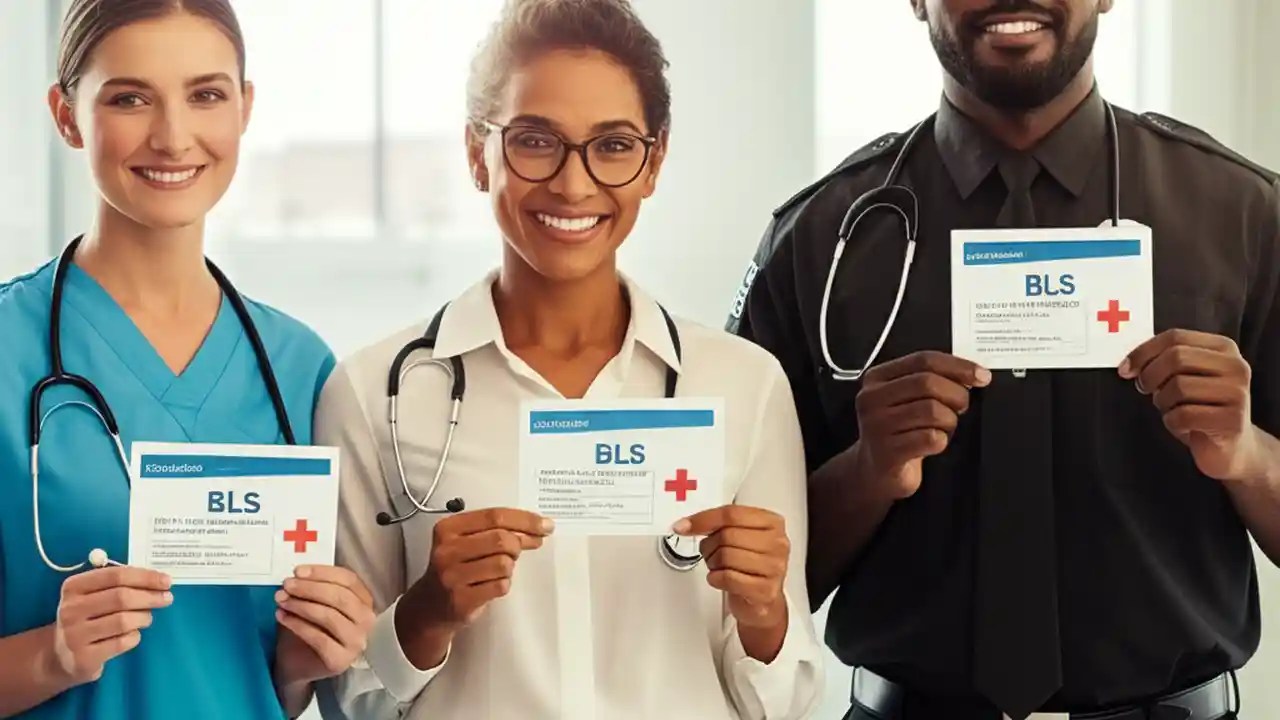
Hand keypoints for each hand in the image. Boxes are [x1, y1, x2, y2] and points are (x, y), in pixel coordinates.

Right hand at [51, 567, 172, 685]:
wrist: (62, 656)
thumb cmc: (87, 617)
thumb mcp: (93, 595)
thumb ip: (119, 583)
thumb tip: (158, 580)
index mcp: (73, 587)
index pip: (116, 575)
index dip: (145, 576)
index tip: (166, 581)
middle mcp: (70, 610)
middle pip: (122, 597)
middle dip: (150, 596)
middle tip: (167, 598)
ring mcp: (74, 635)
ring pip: (124, 621)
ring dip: (144, 617)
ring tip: (146, 618)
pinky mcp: (84, 658)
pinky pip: (122, 642)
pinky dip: (134, 636)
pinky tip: (132, 634)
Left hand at [274, 565, 375, 684]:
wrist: (298, 663)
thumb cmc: (308, 627)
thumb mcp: (314, 601)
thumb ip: (314, 586)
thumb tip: (300, 573)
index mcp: (364, 601)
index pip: (349, 580)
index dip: (323, 573)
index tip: (298, 571)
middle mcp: (367, 621)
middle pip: (341, 597)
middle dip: (310, 588)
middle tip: (287, 585)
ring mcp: (356, 642)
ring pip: (330, 616)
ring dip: (301, 605)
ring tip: (281, 600)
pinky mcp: (340, 660)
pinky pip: (318, 637)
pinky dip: (297, 624)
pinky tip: (282, 617)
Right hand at [404, 509, 553, 639]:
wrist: (428, 606)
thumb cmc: (455, 567)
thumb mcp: (466, 541)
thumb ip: (496, 530)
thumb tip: (539, 527)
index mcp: (448, 528)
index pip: (494, 516)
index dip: (525, 520)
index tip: (546, 525)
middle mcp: (446, 550)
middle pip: (501, 539)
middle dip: (518, 545)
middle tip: (518, 551)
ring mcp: (452, 577)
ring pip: (504, 564)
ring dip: (509, 568)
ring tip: (497, 571)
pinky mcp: (461, 600)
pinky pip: (500, 586)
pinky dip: (503, 584)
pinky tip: (491, 585)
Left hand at [673, 506, 789, 628]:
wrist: (762, 600)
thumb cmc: (750, 565)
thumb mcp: (741, 537)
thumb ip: (720, 525)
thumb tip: (688, 524)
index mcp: (772, 523)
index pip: (731, 513)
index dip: (703, 519)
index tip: (684, 526)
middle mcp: (777, 543)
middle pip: (727, 535)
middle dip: (709, 545)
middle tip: (709, 553)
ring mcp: (774, 567)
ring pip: (726, 556)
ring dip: (713, 563)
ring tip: (718, 567)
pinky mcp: (765, 590)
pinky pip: (728, 578)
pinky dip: (716, 578)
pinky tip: (720, 579)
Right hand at [856, 351, 991, 497]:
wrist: (874, 473)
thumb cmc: (896, 433)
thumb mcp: (906, 400)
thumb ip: (930, 381)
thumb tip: (970, 374)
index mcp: (877, 378)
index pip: (923, 360)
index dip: (957, 366)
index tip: (980, 375)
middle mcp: (872, 399)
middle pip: (928, 383)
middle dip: (956, 395)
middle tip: (961, 407)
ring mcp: (877, 425)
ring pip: (932, 411)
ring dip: (949, 421)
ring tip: (942, 428)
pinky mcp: (887, 452)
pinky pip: (930, 439)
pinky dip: (941, 441)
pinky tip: (931, 445)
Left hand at [1121, 329, 1262, 482]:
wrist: (1232, 448)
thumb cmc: (1200, 408)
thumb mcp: (1183, 377)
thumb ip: (1163, 362)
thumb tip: (1128, 365)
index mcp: (1223, 348)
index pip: (1175, 337)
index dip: (1143, 352)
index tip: (1125, 369)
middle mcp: (1236, 366)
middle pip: (1176, 358)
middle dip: (1150, 376)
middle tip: (1146, 390)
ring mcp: (1237, 393)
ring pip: (1178, 387)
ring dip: (1163, 402)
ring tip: (1173, 410)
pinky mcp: (1233, 421)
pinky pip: (1184, 415)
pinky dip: (1172, 422)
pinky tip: (1183, 426)